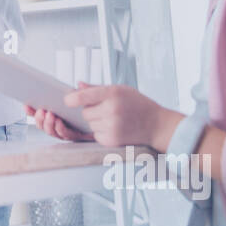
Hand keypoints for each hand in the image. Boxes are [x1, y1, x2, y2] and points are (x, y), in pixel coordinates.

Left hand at [38, 83, 178, 150]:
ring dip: (96, 122)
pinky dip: (101, 131)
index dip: (72, 99)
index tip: (68, 101)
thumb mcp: (121, 89)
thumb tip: (77, 86)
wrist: (157, 125)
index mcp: (113, 93)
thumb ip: (97, 88)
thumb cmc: (139, 105)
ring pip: (89, 124)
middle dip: (90, 111)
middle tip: (104, 109)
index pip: (83, 96)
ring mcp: (111, 126)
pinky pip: (95, 134)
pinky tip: (115, 127)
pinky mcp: (112, 140)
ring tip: (113, 118)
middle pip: (84, 112)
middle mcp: (111, 110)